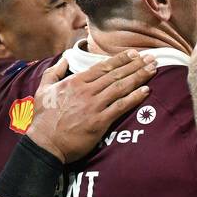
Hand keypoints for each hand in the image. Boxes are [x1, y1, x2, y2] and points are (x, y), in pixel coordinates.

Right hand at [27, 51, 156, 161]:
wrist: (45, 143)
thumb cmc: (43, 118)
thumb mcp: (43, 89)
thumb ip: (54, 71)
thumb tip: (64, 58)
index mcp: (75, 82)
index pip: (103, 67)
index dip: (121, 59)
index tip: (134, 53)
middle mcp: (86, 91)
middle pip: (116, 74)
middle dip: (135, 65)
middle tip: (151, 58)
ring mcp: (94, 106)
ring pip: (121, 87)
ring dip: (139, 77)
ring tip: (153, 69)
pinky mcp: (100, 122)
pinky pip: (121, 106)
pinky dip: (135, 97)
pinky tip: (147, 91)